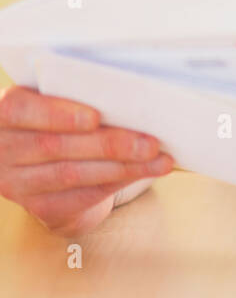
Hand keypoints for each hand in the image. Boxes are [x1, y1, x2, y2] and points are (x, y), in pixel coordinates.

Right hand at [0, 85, 172, 235]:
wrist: (41, 160)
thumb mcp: (53, 98)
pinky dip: (120, 181)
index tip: (93, 117)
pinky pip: (83, 195)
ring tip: (158, 158)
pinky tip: (148, 170)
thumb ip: (74, 92)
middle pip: (55, 146)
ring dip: (122, 167)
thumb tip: (127, 92)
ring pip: (73, 174)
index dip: (56, 114)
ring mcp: (17, 182)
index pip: (19, 110)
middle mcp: (3, 149)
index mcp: (4, 112)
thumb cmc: (57, 114)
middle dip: (108, 144)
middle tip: (151, 142)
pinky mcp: (40, 206)